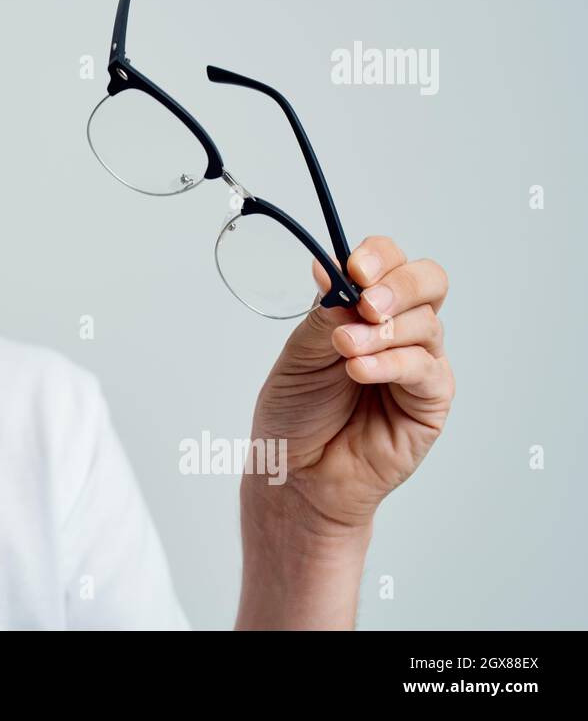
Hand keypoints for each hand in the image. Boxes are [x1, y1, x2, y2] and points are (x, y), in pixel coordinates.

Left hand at [248, 235, 454, 533]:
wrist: (297, 472)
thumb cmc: (297, 414)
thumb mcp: (300, 354)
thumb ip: (324, 314)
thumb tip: (331, 267)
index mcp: (363, 309)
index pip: (389, 262)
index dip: (378, 257)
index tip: (354, 269)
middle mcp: (399, 329)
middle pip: (428, 281)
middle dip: (398, 285)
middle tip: (366, 304)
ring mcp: (419, 362)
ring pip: (427, 323)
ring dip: (383, 332)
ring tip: (345, 350)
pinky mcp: (431, 400)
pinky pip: (426, 368)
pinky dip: (392, 363)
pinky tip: (360, 370)